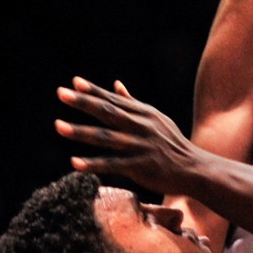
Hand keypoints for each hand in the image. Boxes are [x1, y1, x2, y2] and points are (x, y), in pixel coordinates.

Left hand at [55, 77, 197, 190]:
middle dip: (83, 102)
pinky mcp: (140, 167)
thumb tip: (115, 84)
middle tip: (60, 94)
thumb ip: (133, 103)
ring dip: (81, 131)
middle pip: (107, 112)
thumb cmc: (171, 144)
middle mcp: (141, 126)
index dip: (93, 91)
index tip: (73, 83)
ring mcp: (140, 146)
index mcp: (143, 113)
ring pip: (106, 138)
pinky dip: (93, 164)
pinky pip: (112, 164)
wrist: (194, 169)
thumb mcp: (155, 119)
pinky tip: (74, 163)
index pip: (113, 99)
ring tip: (58, 126)